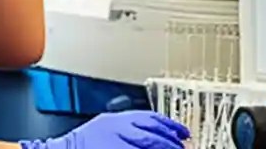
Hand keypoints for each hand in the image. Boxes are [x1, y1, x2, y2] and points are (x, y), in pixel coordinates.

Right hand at [18, 111, 189, 148]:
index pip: (148, 119)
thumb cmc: (80, 144)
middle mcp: (115, 129)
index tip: (183, 133)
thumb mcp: (102, 129)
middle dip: (171, 141)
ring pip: (148, 143)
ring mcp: (115, 143)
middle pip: (152, 133)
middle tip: (185, 147)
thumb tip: (151, 135)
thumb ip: (123, 130)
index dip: (169, 125)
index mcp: (114, 121)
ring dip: (166, 147)